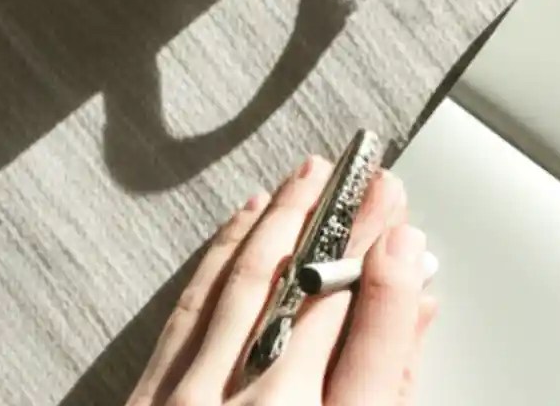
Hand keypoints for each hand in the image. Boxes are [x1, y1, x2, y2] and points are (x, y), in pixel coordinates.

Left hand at [128, 157, 435, 405]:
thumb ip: (390, 382)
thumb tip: (413, 311)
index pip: (371, 334)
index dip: (392, 271)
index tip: (408, 227)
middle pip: (312, 296)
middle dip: (346, 225)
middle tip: (371, 178)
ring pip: (246, 283)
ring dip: (283, 218)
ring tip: (311, 176)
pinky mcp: (146, 404)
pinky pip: (191, 304)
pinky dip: (224, 253)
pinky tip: (247, 221)